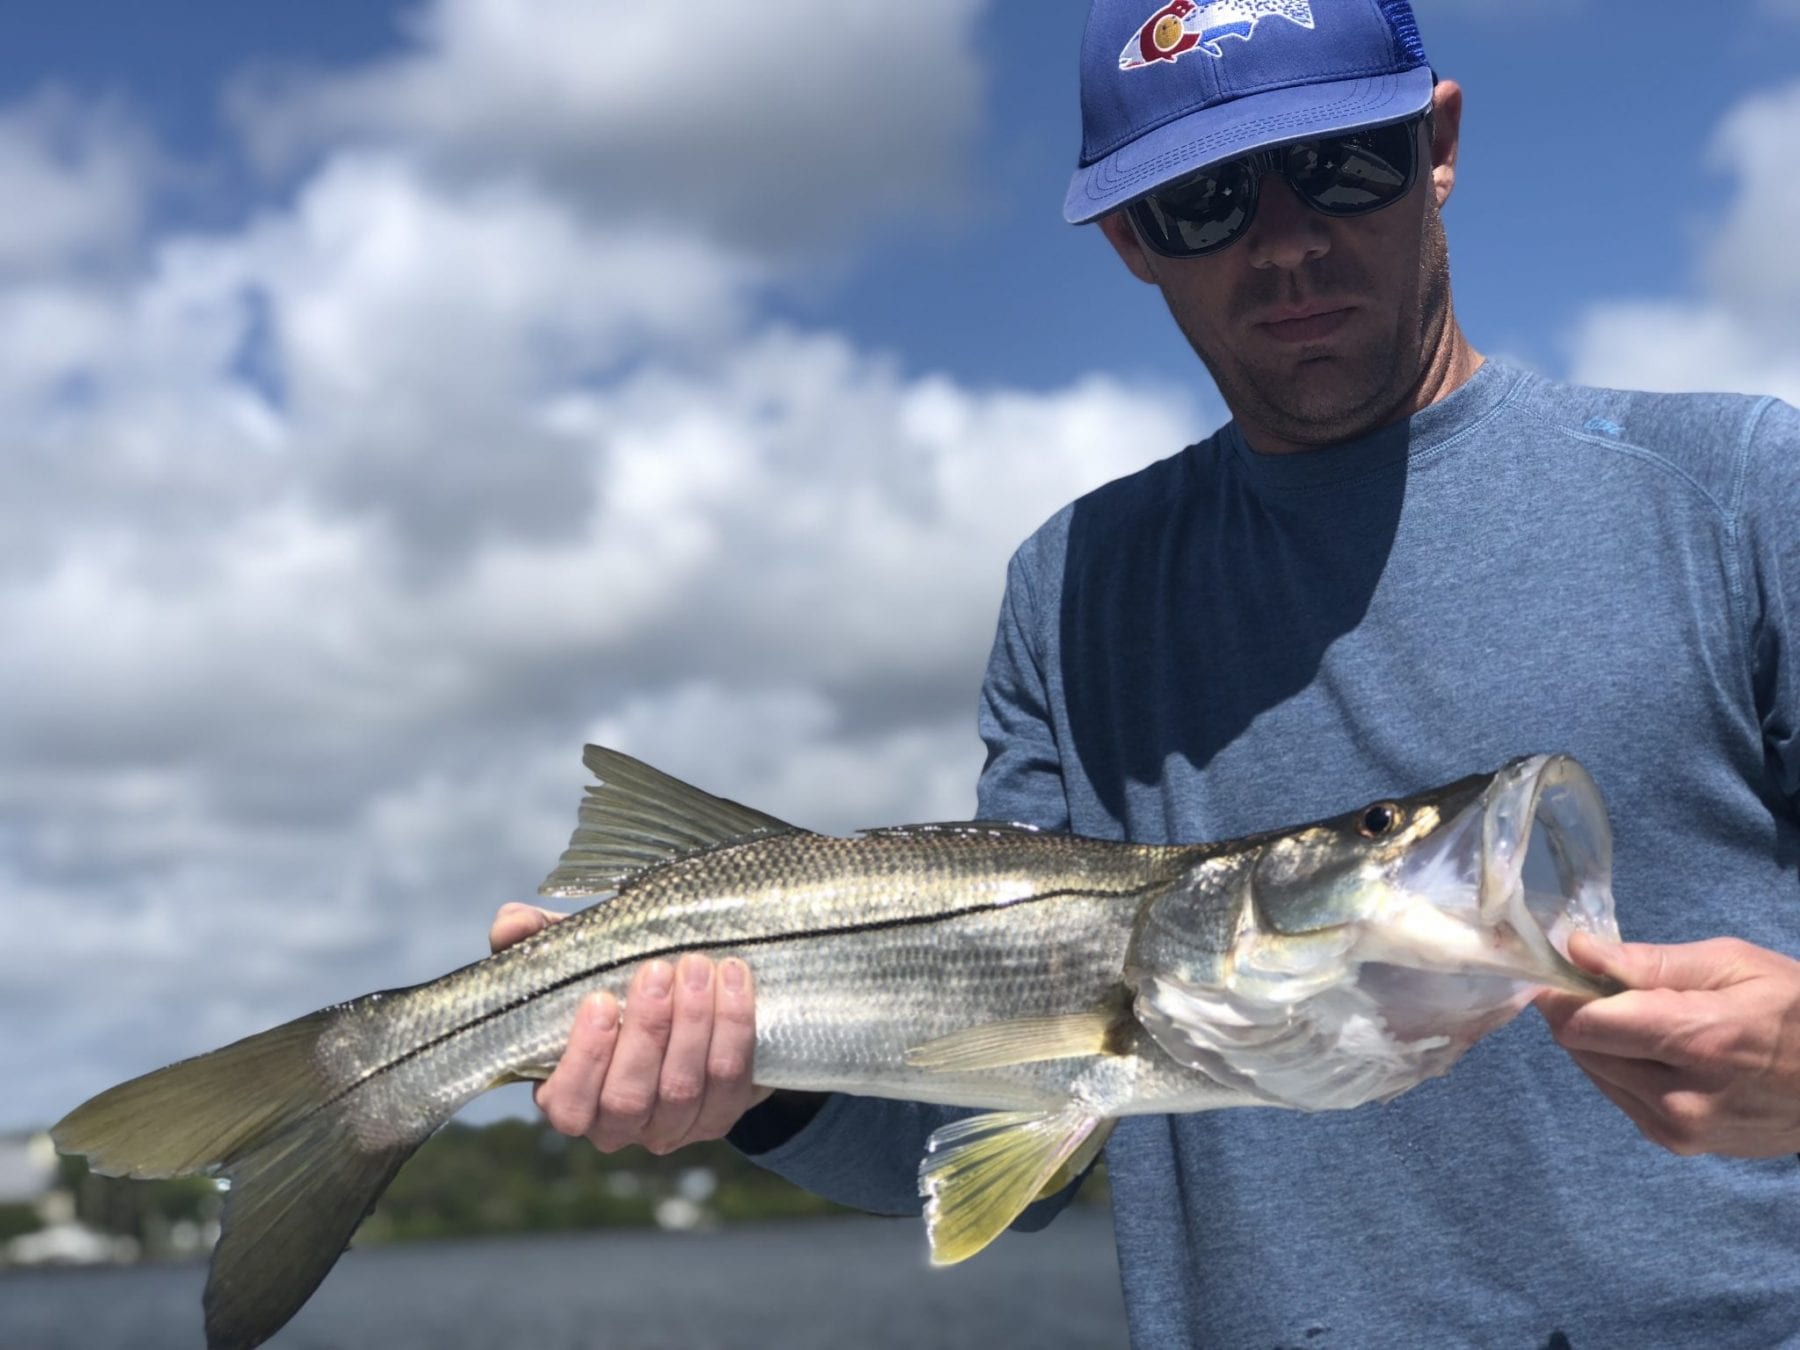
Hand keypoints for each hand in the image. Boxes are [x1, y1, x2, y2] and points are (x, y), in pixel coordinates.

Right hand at [488, 904, 771, 1153]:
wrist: (683, 1007)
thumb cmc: (613, 988)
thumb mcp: (573, 962)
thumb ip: (536, 942)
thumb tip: (510, 924)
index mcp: (570, 1099)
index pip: (569, 1103)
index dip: (586, 1058)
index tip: (602, 1001)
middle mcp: (619, 1126)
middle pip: (630, 1096)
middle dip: (647, 1030)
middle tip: (658, 970)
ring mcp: (672, 1126)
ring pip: (684, 1088)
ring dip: (695, 1024)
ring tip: (697, 967)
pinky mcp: (721, 1114)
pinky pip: (732, 1080)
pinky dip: (734, 1027)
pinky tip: (733, 980)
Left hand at [1536, 931, 1799, 1157]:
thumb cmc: (1798, 1009)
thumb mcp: (1734, 964)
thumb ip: (1650, 962)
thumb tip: (1575, 949)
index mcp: (1698, 1042)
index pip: (1584, 1025)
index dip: (1558, 993)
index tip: (1557, 970)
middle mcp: (1681, 1098)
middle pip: (1580, 1048)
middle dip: (1580, 1012)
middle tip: (1608, 986)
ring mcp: (1679, 1130)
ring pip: (1594, 1073)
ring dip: (1601, 1042)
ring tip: (1646, 1020)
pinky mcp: (1679, 1146)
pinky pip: (1620, 1096)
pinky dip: (1622, 1068)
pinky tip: (1661, 1052)